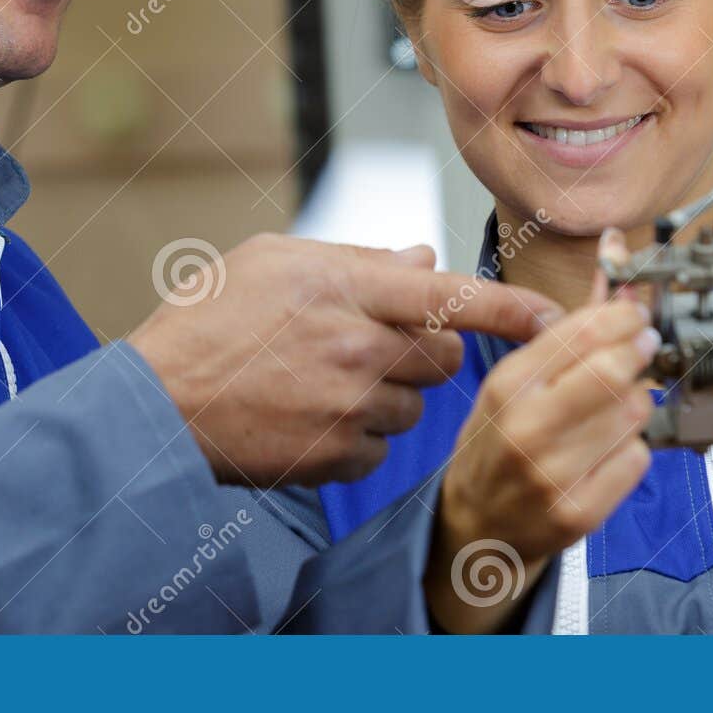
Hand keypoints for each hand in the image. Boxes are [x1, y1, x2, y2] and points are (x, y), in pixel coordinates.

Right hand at [127, 234, 561, 487]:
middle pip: (446, 356)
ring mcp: (349, 407)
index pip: (451, 294)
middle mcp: (358, 348)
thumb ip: (357, 258)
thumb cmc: (208, 320)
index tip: (555, 316)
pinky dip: (360, 433)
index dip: (512, 306)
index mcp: (346, 289)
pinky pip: (381, 445)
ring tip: (327, 379)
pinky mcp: (337, 456)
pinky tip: (312, 414)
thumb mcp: (273, 260)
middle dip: (429, 350)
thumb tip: (422, 256)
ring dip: (390, 393)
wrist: (156, 404)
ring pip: (415, 404)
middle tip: (379, 342)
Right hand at [426, 230, 657, 632]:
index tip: (635, 311)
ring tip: (617, 405)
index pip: (582, 331)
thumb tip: (612, 261)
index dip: (622, 314)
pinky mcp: (580, 512)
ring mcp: (553, 474)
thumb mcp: (514, 381)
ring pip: (633, 412)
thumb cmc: (496, 446)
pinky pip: (638, 459)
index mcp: (506, 386)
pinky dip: (634, 448)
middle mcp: (526, 428)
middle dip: (639, 349)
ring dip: (637, 401)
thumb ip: (566, 330)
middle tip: (644, 345)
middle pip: (613, 369)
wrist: (476, 528)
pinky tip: (611, 448)